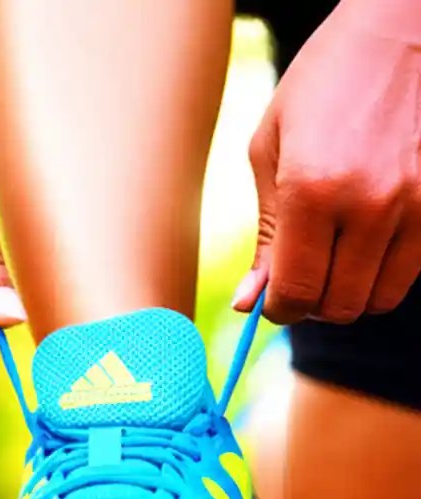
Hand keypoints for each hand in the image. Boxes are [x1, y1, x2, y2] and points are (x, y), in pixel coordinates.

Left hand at [237, 0, 420, 323]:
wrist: (401, 32)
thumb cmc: (323, 85)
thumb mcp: (271, 150)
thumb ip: (266, 233)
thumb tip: (251, 303)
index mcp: (313, 189)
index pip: (295, 292)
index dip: (278, 309)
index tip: (271, 300)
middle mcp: (371, 204)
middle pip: (341, 305)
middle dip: (312, 304)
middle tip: (300, 278)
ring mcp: (419, 206)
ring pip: (382, 297)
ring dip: (351, 291)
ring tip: (332, 257)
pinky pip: (414, 270)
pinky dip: (386, 270)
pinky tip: (367, 238)